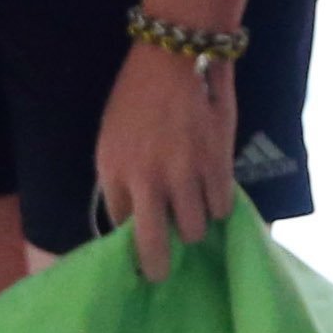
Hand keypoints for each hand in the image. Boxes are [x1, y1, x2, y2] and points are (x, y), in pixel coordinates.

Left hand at [92, 37, 237, 281]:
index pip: (118, 226)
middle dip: (156, 268)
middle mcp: (146, 179)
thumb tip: (129, 216)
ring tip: (192, 216)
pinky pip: (221, 207)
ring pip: (194, 230)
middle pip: (153, 246)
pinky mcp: (215, 164)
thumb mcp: (111, 138)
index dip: (127, 241)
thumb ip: (119, 177)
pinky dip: (217, 205)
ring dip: (194, 227)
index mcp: (113, 170)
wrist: (173, 58)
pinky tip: (212, 193)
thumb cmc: (137, 97)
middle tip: (160, 274)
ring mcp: (184, 174)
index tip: (134, 253)